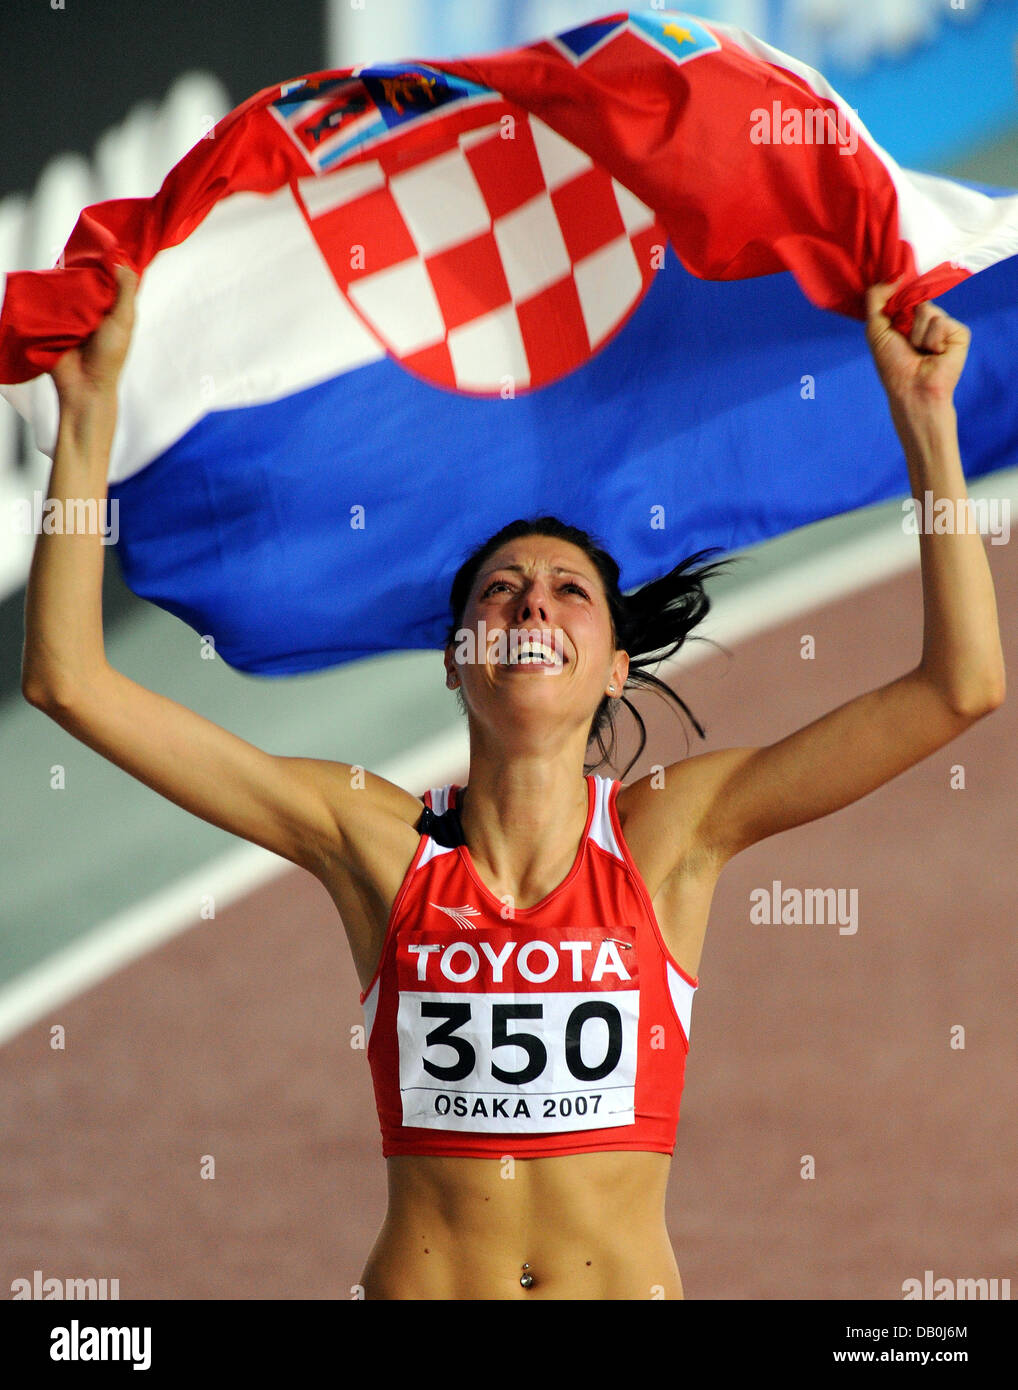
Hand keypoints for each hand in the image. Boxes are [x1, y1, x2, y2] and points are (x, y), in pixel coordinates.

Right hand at [51, 265, 138, 409]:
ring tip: (66, 281)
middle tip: (78, 263)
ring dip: (67, 284)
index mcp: (114, 308)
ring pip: (69, 288)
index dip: (105, 264)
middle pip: (87, 280)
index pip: (110, 278)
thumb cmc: (109, 357)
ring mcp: (74, 314)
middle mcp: (95, 309)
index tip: (99, 250)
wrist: (84, 386)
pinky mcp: (56, 320)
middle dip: (83, 272)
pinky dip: (52, 296)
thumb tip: (122, 262)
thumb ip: (125, 292)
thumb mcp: (123, 321)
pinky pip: (52, 301)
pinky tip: (53, 290)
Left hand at [865, 280, 969, 417]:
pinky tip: (935, 354)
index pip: (906, 294)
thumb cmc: (893, 365)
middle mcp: (927, 322)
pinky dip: (932, 339)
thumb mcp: (875, 329)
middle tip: (906, 343)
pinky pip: (941, 322)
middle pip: (917, 299)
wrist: (912, 389)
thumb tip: (895, 275)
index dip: (897, 298)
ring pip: (928, 309)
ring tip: (921, 351)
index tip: (892, 315)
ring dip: (917, 334)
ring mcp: (944, 327)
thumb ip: (876, 299)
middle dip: (906, 320)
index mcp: (908, 320)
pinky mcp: (959, 333)